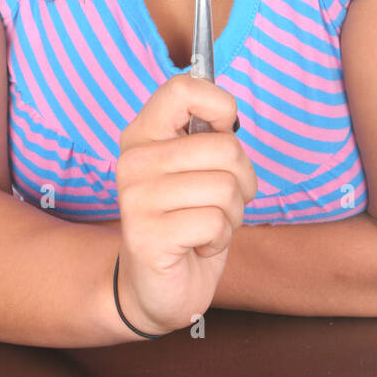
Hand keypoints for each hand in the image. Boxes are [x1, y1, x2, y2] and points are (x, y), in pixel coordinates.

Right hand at [114, 73, 256, 335]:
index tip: (224, 132)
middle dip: (242, 180)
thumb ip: (207, 138)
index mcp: (143, 133)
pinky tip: (197, 246)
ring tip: (206, 226)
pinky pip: (215, 223)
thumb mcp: (196, 170)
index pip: (181, 88)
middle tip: (221, 202)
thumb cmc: (187, 220)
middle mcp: (134, 159)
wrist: (155, 288)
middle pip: (225, 147)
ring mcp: (137, 197)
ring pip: (226, 188)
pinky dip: (220, 240)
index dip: (219, 105)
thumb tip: (229, 117)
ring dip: (231, 215)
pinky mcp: (147, 235)